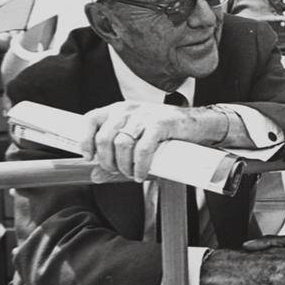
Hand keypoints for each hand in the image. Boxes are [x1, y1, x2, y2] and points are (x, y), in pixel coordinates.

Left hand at [79, 101, 218, 180]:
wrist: (199, 124)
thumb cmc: (167, 132)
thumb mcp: (137, 139)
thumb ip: (116, 156)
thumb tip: (96, 175)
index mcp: (120, 109)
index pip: (91, 119)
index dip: (86, 140)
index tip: (89, 157)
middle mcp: (129, 109)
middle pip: (105, 137)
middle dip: (107, 161)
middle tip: (115, 171)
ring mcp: (145, 115)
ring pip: (121, 145)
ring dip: (123, 166)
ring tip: (131, 174)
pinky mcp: (160, 123)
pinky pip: (143, 149)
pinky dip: (140, 166)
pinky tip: (141, 173)